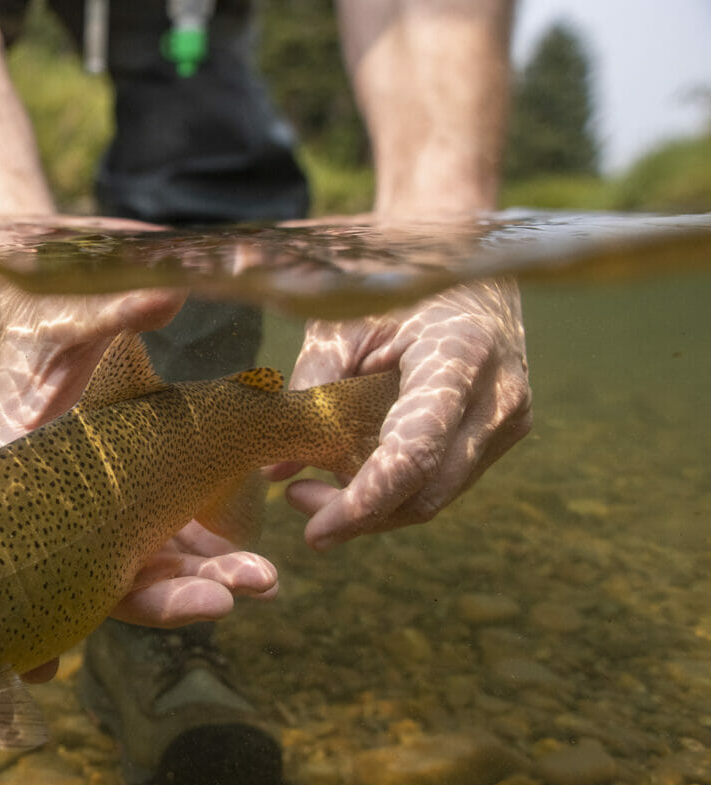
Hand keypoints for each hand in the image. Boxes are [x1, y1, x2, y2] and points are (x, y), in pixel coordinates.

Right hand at [0, 278, 283, 683]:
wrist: (51, 313)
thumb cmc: (50, 319)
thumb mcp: (73, 317)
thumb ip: (116, 315)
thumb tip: (166, 294)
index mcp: (32, 478)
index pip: (84, 568)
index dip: (146, 595)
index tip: (212, 600)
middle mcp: (67, 511)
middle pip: (125, 582)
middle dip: (191, 593)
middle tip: (256, 584)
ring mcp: (104, 509)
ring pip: (155, 566)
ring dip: (209, 578)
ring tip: (266, 578)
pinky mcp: (137, 496)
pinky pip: (173, 538)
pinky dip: (210, 553)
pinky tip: (254, 560)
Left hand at [270, 277, 531, 549]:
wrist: (466, 254)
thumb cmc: (393, 282)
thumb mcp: (342, 319)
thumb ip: (310, 385)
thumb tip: (275, 469)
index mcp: (461, 355)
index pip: (414, 454)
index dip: (364, 503)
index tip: (314, 531)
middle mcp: (498, 394)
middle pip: (427, 492)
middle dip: (359, 514)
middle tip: (296, 500)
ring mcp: (510, 417)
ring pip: (438, 496)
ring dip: (375, 508)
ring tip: (311, 489)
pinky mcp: (505, 430)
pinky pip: (447, 480)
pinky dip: (398, 490)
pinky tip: (351, 474)